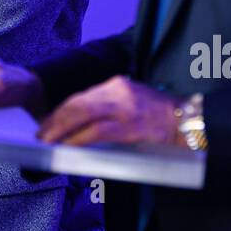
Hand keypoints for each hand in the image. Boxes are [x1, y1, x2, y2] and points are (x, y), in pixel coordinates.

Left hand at [37, 75, 181, 146]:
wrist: (188, 121)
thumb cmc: (160, 115)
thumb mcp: (132, 100)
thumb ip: (109, 105)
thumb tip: (82, 121)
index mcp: (116, 84)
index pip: (81, 96)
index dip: (61, 111)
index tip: (48, 122)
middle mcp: (118, 91)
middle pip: (77, 103)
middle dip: (55, 120)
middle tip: (42, 133)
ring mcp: (125, 108)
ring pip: (82, 115)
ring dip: (61, 130)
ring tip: (49, 141)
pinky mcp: (131, 125)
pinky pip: (98, 132)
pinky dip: (79, 139)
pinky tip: (69, 146)